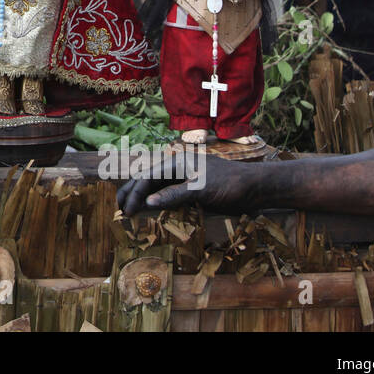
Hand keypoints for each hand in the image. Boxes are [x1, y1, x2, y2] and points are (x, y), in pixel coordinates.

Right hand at [115, 155, 257, 216]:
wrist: (256, 187)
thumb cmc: (230, 184)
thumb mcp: (201, 189)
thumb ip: (174, 195)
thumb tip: (148, 202)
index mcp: (177, 162)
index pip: (147, 177)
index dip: (134, 193)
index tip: (125, 211)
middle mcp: (177, 168)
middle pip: (147, 179)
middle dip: (132, 193)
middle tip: (118, 210)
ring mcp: (184, 178)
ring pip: (156, 187)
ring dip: (143, 198)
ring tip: (129, 210)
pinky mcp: (192, 189)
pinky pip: (168, 194)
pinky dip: (157, 202)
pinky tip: (152, 211)